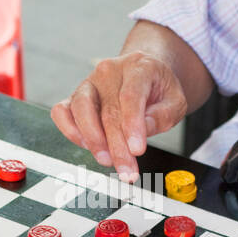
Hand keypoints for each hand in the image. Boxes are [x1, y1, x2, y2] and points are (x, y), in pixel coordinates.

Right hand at [51, 51, 188, 181]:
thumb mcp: (175, 101)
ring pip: (80, 108)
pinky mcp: (76, 96)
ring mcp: (90, 83)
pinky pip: (62, 111)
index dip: (133, 126)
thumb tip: (144, 129)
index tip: (137, 150)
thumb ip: (164, 115)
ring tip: (107, 159)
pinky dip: (70, 130)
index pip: (131, 96)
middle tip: (127, 170)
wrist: (145, 74)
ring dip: (93, 140)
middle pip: (109, 111)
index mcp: (138, 66)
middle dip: (117, 147)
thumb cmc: (158, 89)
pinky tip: (86, 145)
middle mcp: (110, 71)